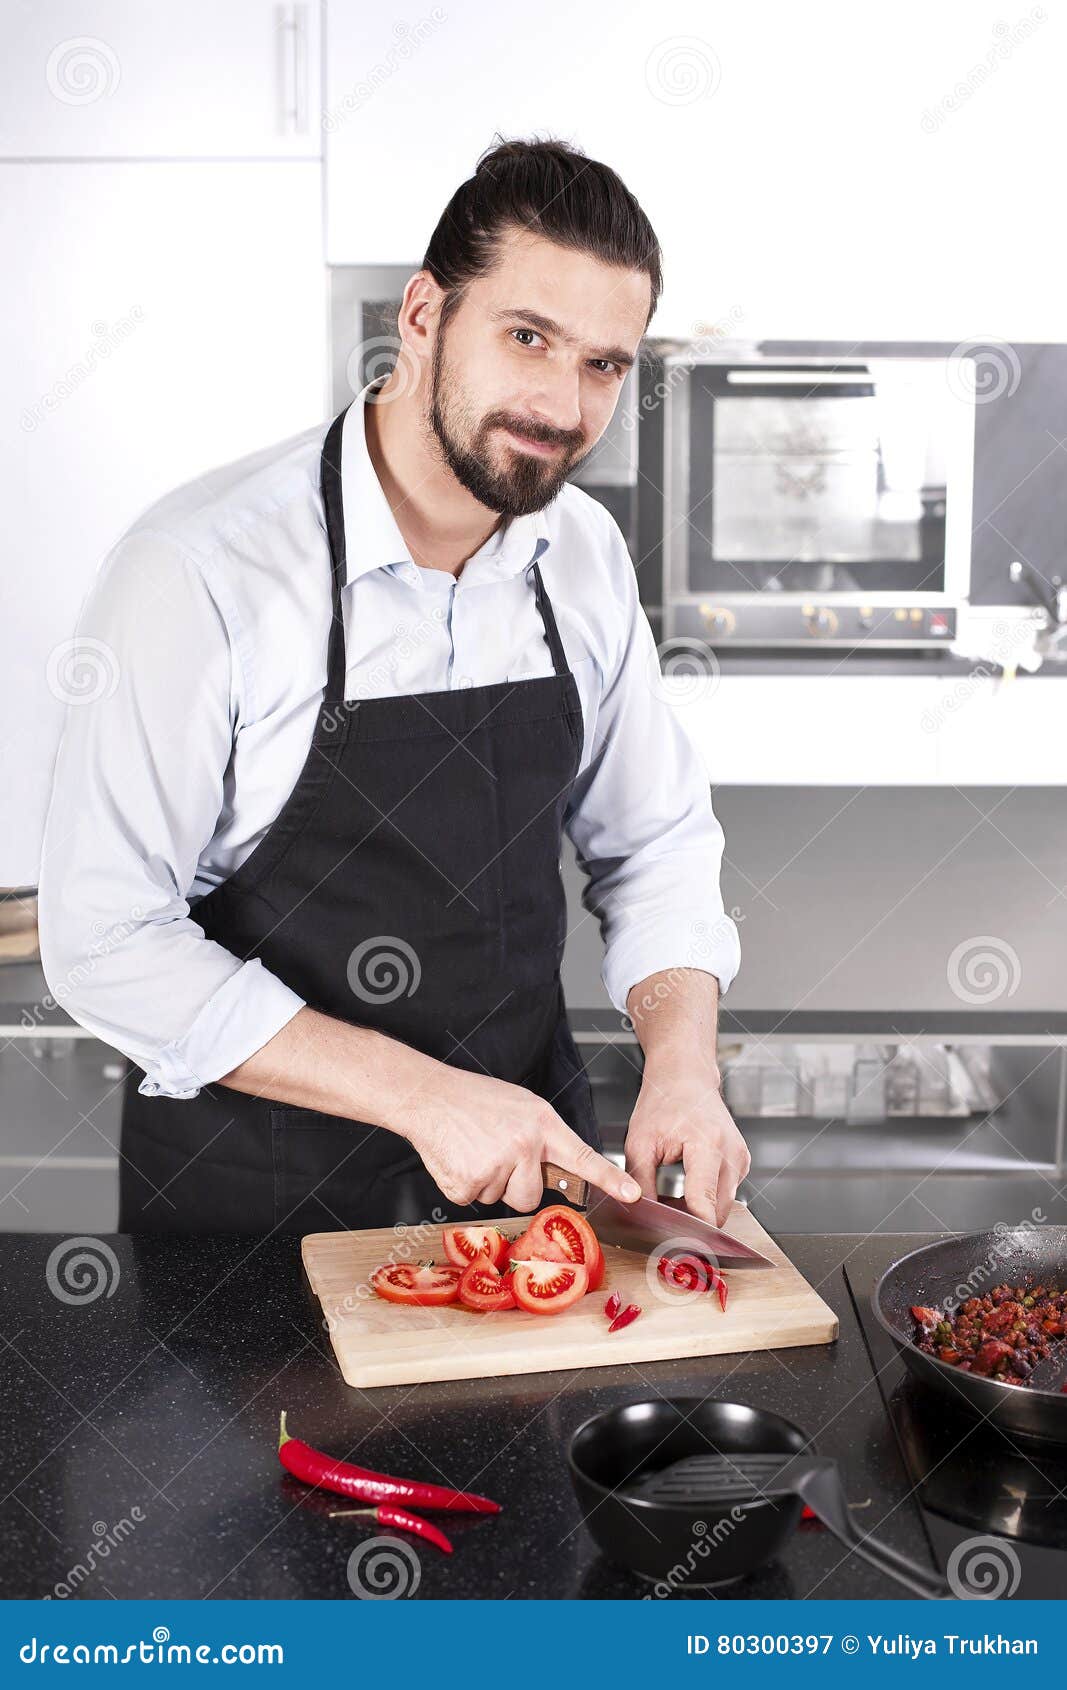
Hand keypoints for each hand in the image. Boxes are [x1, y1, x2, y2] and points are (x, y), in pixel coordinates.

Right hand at [399, 1063, 641, 1215]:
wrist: (428, 1096)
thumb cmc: (473, 1099)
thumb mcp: (521, 1107)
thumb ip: (542, 1137)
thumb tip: (555, 1170)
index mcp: (541, 1124)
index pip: (582, 1157)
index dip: (609, 1179)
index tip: (632, 1195)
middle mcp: (523, 1146)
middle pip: (530, 1196)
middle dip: (514, 1185)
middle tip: (493, 1155)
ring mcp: (496, 1166)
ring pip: (499, 1198)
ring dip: (487, 1182)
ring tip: (473, 1149)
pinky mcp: (468, 1184)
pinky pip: (472, 1201)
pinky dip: (463, 1185)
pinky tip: (458, 1158)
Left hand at [623, 1059, 750, 1225]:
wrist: (685, 1076)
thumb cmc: (663, 1102)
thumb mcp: (640, 1143)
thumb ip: (641, 1184)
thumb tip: (641, 1217)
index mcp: (708, 1145)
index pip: (705, 1205)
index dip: (688, 1230)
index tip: (672, 1244)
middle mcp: (732, 1153)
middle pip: (718, 1213)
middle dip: (692, 1224)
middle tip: (663, 1222)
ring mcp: (741, 1158)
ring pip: (724, 1207)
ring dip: (700, 1212)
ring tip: (671, 1201)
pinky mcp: (741, 1162)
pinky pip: (726, 1194)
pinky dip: (707, 1200)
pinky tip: (686, 1191)